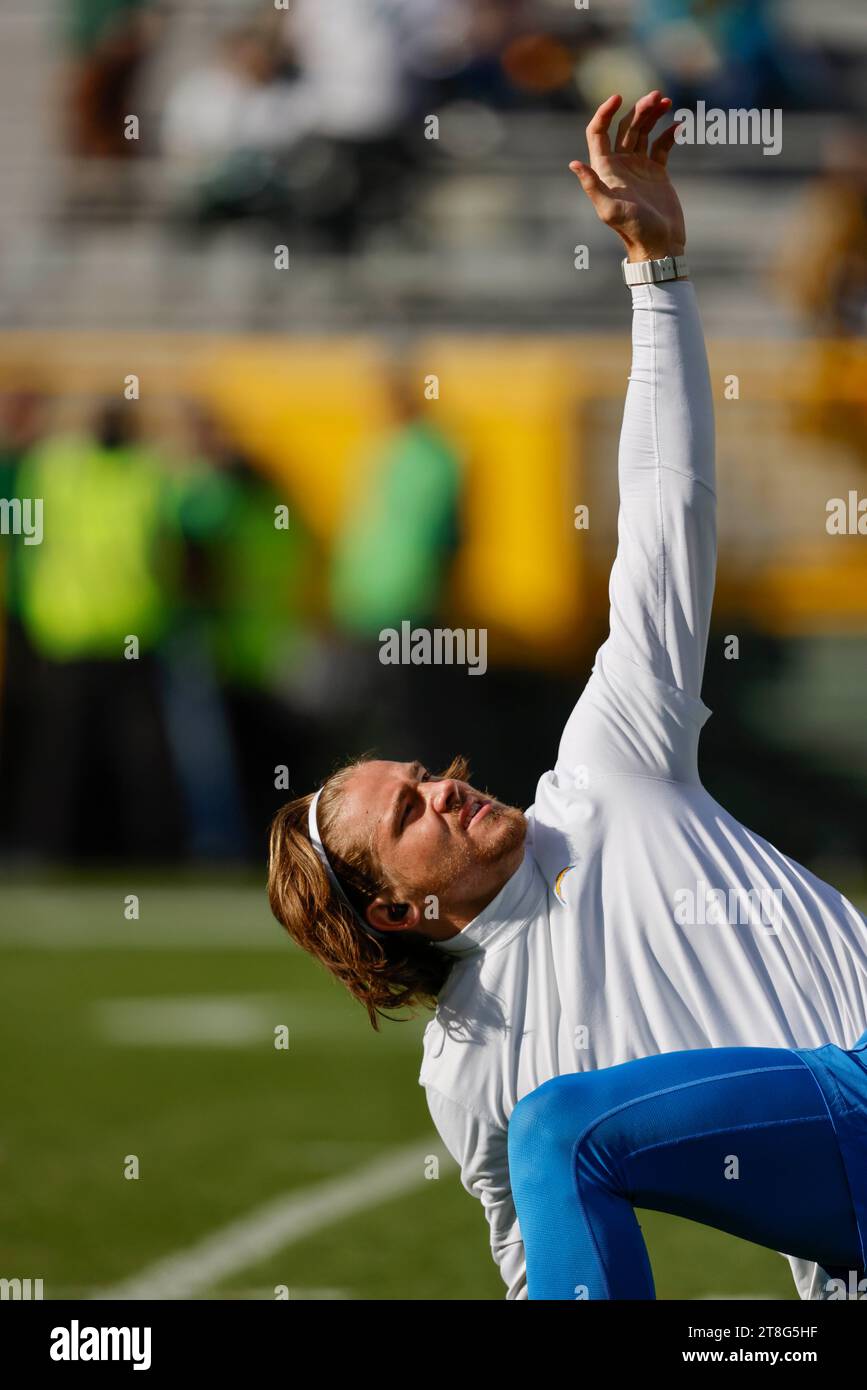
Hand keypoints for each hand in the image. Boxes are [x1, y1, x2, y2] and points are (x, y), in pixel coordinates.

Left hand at [570, 92, 685, 262]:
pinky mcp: (656, 172)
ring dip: (652, 115)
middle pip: (624, 127)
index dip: (604, 112)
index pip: (598, 132)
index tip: (618, 96)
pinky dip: (669, 132)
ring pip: (643, 132)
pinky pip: (661, 145)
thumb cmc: (633, 230)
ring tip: (666, 101)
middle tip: (656, 96)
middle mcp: (620, 165)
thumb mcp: (610, 209)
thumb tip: (574, 164)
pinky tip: (678, 125)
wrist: (659, 246)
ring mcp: (639, 168)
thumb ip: (592, 186)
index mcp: (605, 170)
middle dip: (638, 109)